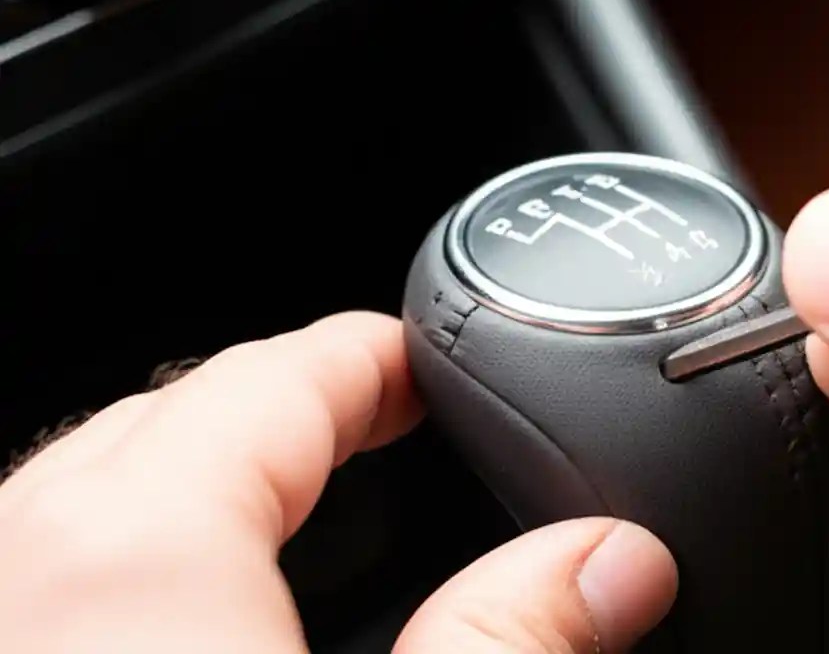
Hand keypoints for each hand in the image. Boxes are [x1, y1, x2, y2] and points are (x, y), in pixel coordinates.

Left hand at [0, 312, 676, 652]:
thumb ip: (511, 639)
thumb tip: (616, 562)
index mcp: (133, 560)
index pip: (274, 376)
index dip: (375, 355)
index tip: (428, 362)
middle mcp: (21, 573)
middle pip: (172, 414)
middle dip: (286, 404)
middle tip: (381, 427)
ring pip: (90, 488)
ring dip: (201, 475)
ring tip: (297, 502)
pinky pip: (44, 569)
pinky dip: (128, 555)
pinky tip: (198, 608)